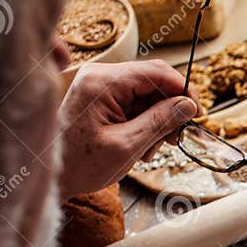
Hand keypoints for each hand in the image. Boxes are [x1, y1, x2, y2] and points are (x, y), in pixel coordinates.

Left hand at [55, 60, 200, 199]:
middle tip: (175, 138)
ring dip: (158, 121)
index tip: (198, 114)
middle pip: (154, 81)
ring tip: (152, 149)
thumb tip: (188, 105)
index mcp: (103, 82)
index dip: (183, 91)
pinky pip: (135, 103)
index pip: (157, 72)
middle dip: (170, 109)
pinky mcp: (101, 98)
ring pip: (147, 94)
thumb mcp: (127, 146)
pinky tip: (142, 145)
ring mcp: (100, 86)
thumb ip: (160, 121)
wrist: (49, 174)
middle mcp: (100, 76)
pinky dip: (145, 123)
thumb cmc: (80, 164)